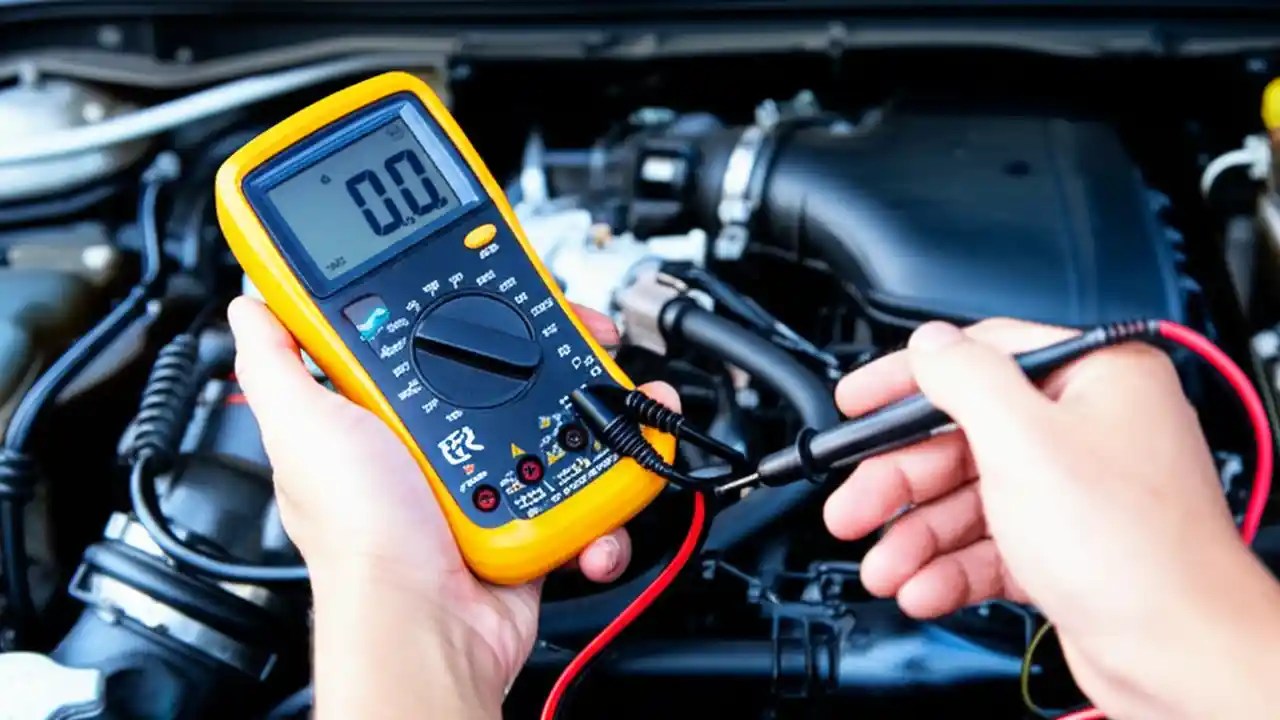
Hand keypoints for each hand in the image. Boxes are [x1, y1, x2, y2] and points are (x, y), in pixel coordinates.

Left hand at [227, 295, 672, 710]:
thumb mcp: (302, 429)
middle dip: (556, 350)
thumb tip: (248, 307)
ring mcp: (489, 479)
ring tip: (618, 411)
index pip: (430, 336)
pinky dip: (606, 486)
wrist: (427, 624)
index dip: (467, 304)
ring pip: (560, 423)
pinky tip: (597, 485)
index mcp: (384, 416)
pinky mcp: (531, 516)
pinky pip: (583, 485)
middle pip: (509, 370)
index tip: (500, 284)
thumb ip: (275, 363)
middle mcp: (437, 445)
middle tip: (583, 338)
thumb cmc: (360, 535)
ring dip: (600, 415)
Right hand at [823, 318, 1279, 718]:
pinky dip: (950, 567)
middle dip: (900, 482)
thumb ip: (966, 379)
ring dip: (917, 536)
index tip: (858, 400)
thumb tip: (930, 344)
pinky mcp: (1064, 550)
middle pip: (962, 439)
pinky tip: (924, 587)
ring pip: (968, 500)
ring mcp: (1076, 492)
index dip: (907, 381)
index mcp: (1094, 379)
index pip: (981, 357)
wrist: (1180, 655)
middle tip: (853, 507)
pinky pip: (988, 546)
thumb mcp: (1024, 441)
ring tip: (885, 566)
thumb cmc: (1132, 548)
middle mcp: (1087, 429)